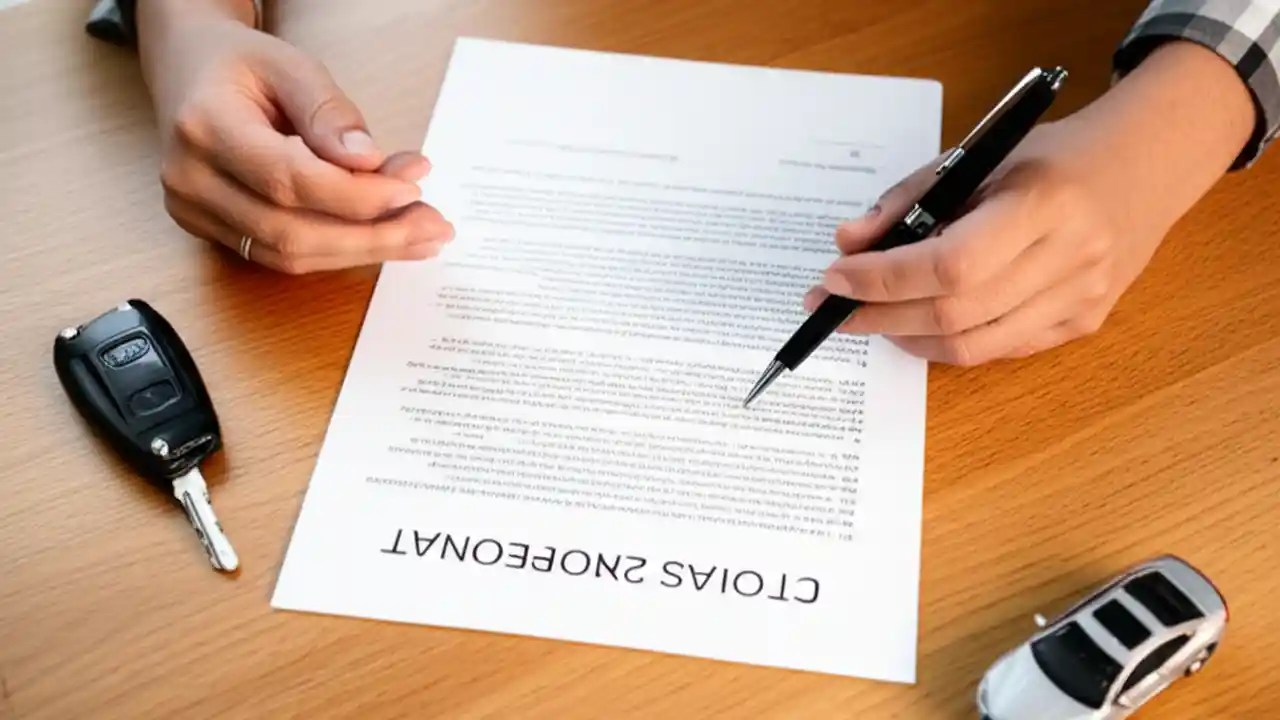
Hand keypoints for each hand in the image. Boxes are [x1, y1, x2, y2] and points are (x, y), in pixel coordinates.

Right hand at [138, 2, 452, 272]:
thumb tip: (368, 160)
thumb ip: (329, 112)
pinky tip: (385, 238)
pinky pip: (282, 256)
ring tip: (421, 234)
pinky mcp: (212, 232)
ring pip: (289, 254)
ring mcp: (195, 212)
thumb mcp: (291, 65)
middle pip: (291, 232)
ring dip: (364, 250)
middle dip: (372, 235)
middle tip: (433, 224)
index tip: (412, 189)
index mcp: (205, 128)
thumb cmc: (241, 65)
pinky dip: (340, 250)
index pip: (289, 180)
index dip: (356, 195)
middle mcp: (190, 179)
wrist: (190, 73)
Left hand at [807, 125, 1139, 365]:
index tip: (834, 278)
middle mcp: (1069, 259)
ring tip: (871, 317)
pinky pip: (998, 350)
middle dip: (879, 315)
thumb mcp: (981, 157)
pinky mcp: (1082, 325)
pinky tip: (921, 323)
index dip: (882, 278)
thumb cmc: (1054, 157)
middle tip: (835, 308)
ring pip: (972, 346)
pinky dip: (948, 342)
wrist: (1147, 165)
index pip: (947, 264)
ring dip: (906, 337)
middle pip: (953, 314)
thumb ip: (910, 199)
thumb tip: (847, 244)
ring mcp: (1080, 300)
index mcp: (1043, 205)